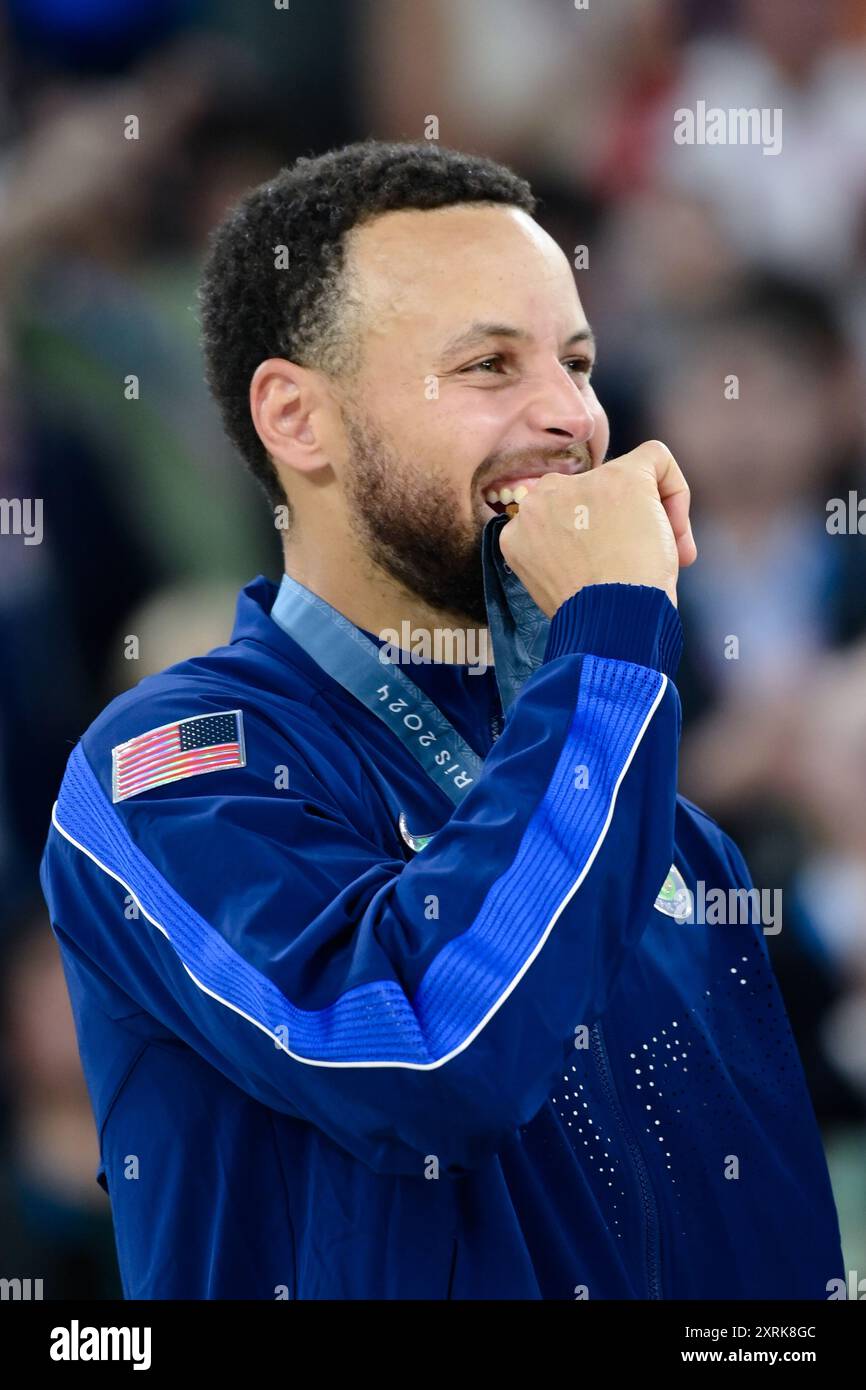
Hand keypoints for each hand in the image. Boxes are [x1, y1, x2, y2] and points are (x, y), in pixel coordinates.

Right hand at [498, 440, 695, 614]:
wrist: (609, 620)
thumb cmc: (588, 616)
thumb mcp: (552, 582)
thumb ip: (562, 553)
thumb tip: (602, 544)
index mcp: (520, 528)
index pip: (558, 518)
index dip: (591, 542)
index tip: (609, 572)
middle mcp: (543, 497)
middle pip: (587, 497)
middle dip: (617, 526)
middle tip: (639, 565)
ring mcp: (583, 483)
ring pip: (622, 481)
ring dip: (645, 515)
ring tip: (662, 557)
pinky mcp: (625, 475)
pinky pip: (655, 458)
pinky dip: (675, 487)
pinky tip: (676, 530)